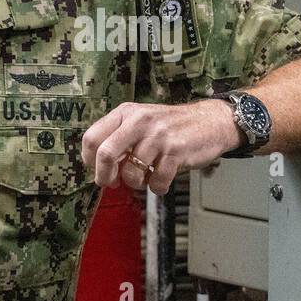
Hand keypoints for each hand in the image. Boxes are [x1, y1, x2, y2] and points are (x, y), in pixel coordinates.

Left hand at [81, 99, 242, 193]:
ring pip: (131, 173)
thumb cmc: (171, 126)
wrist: (211, 121)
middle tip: (112, 184)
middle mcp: (139, 121)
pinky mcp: (175, 151)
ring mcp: (158, 136)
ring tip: (144, 178)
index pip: (91, 138)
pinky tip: (161, 181)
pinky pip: (156, 181)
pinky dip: (157, 188)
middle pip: (105, 154)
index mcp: (126, 113)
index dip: (89, 160)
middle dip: (105, 176)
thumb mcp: (141, 120)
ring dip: (136, 184)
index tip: (97, 169)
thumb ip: (119, 136)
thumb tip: (97, 164)